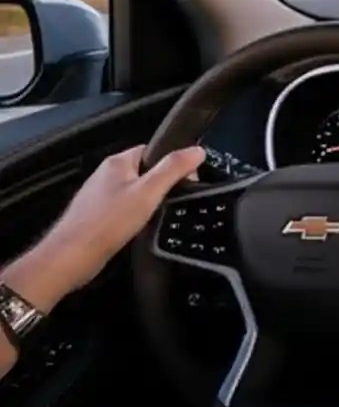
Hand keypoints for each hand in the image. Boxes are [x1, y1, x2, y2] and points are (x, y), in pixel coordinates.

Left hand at [2, 145, 203, 311]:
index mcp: (117, 162)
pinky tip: (140, 228)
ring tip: (159, 216)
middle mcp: (106, 174)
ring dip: (149, 202)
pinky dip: (136, 215)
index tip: (187, 181)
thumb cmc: (110, 221)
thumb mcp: (148, 192)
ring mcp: (99, 195)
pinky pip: (124, 207)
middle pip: (144, 171)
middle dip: (162, 185)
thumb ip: (173, 169)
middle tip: (174, 202)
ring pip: (134, 191)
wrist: (73, 255)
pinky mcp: (96, 214)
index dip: (172, 162)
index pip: (152, 151)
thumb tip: (197, 150)